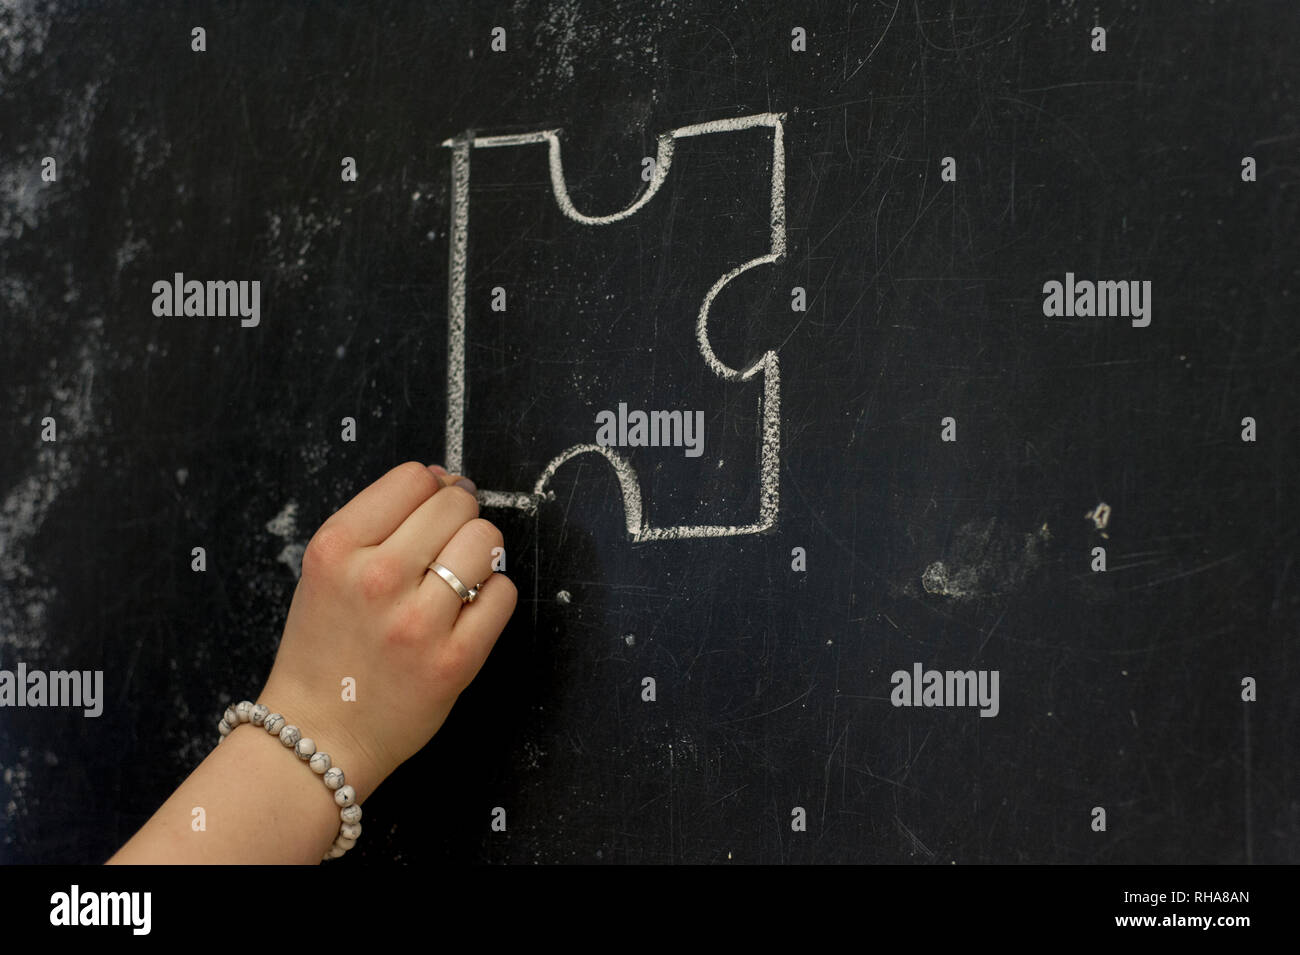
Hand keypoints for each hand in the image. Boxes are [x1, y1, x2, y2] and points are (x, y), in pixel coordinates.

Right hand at [257, 461, 515, 802]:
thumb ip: (379, 523)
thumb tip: (446, 481)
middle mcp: (377, 578)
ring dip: (480, 554)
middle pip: (455, 503)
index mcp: (337, 548)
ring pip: (485, 541)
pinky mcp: (455, 660)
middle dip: (459, 517)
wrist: (316, 733)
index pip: (413, 478)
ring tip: (457, 581)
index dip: (431, 489)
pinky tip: (465, 614)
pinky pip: (503, 594)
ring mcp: (417, 621)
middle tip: (444, 550)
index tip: (431, 512)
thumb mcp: (327, 570)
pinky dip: (492, 597)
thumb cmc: (325, 648)